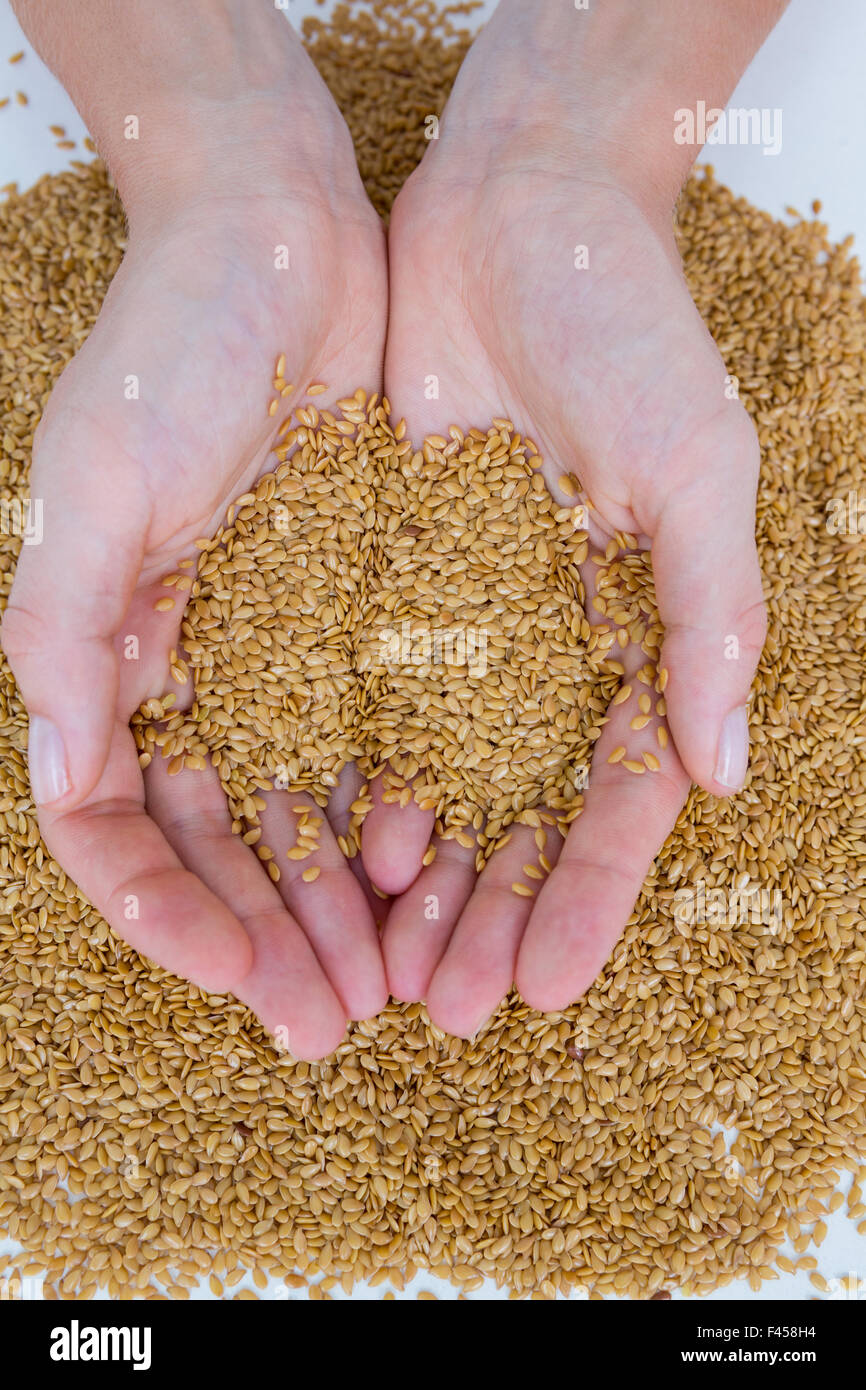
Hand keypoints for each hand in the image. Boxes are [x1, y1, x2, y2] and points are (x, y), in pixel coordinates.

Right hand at [2, 19, 388, 1057]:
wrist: (283, 241)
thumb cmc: (172, 344)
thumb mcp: (104, 479)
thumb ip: (70, 629)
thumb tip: (62, 779)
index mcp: (106, 653)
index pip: (113, 825)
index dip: (160, 910)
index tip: (231, 970)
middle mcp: (188, 671)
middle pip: (217, 846)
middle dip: (263, 939)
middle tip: (329, 1025)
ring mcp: (275, 652)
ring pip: (301, 812)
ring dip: (335, 905)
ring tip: (393, 986)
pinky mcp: (359, 619)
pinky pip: (377, 737)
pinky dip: (398, 812)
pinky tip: (437, 875)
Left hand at [365, 6, 767, 1035]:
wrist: (517, 219)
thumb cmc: (631, 334)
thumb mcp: (695, 471)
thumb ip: (712, 621)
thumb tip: (727, 774)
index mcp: (644, 641)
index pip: (621, 803)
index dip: (589, 899)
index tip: (547, 987)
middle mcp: (556, 654)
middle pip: (523, 819)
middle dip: (490, 918)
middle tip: (445, 1012)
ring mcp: (471, 628)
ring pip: (443, 783)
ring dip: (417, 882)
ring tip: (380, 965)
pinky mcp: (392, 585)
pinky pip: (371, 702)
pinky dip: (355, 779)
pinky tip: (332, 851)